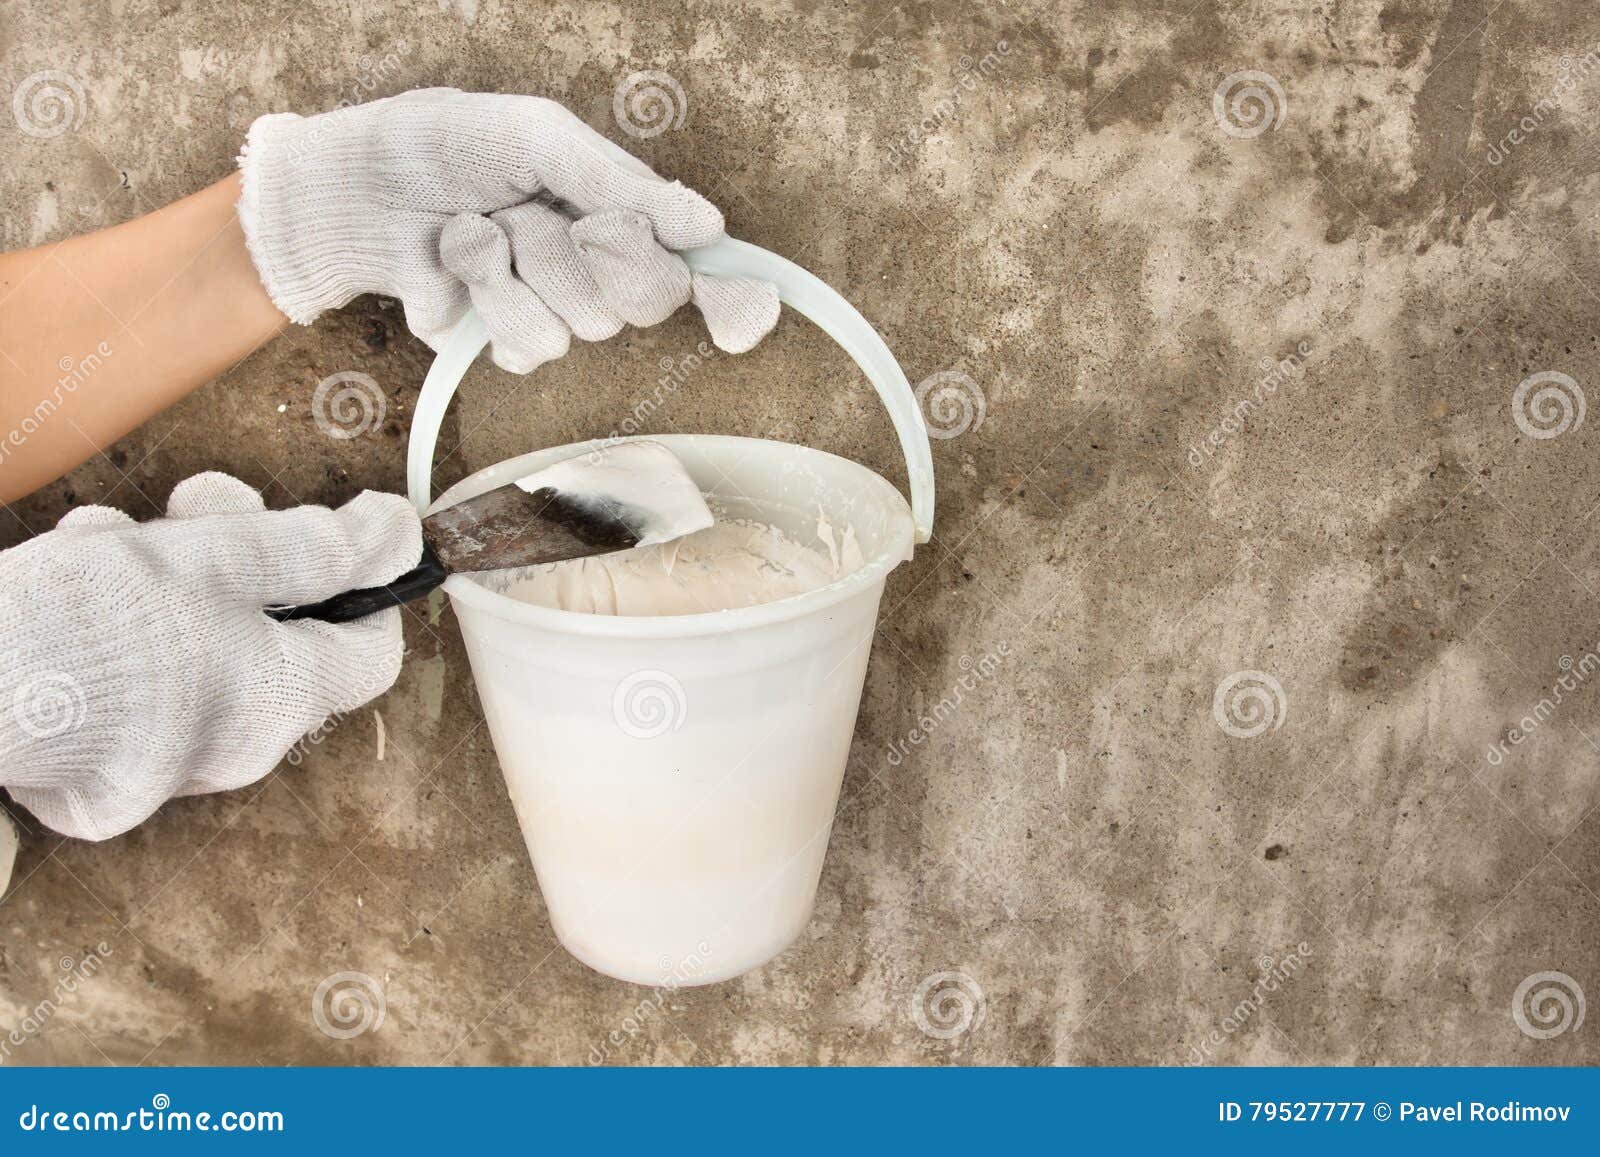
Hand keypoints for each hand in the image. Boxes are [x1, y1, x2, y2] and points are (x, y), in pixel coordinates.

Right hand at [0, 473, 420, 840]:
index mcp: (278, 702)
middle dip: (238, 552)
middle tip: (193, 503)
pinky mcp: (96, 764)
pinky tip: (69, 580)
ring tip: (107, 542)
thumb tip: (399, 537)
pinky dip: (111, 620)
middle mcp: (233, 749)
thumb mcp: (214, 560)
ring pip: (196, 641)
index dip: (363, 586)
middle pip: (275, 633)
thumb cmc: (84, 626)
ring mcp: (162, 763)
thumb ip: (313, 550)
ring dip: (164, 573)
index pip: (368, 653)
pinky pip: (134, 675)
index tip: (337, 531)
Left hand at [237, 87, 779, 371]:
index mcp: (622, 214)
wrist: (357, 188)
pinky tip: (456, 262)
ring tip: (480, 227)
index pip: (699, 272)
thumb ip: (620, 182)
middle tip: (537, 211)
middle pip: (645, 301)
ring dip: (517, 265)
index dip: (731, 301)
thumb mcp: (538, 138)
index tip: (745, 322)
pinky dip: (482, 293)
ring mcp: (555, 311)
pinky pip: (526, 349)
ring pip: (579, 326)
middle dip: (585, 250)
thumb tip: (708, 227)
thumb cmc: (447, 145)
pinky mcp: (504, 345)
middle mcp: (600, 270)